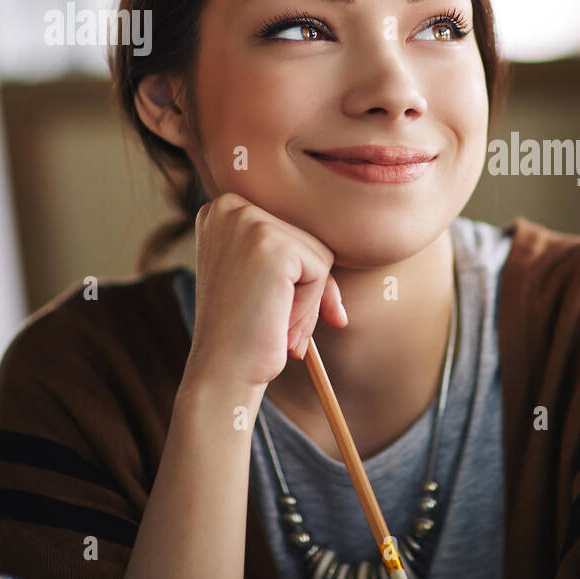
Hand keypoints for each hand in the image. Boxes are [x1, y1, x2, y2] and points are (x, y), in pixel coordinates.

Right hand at [185, 192, 346, 389]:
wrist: (223, 371)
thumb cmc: (246, 329)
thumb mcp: (267, 278)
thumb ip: (295, 251)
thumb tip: (356, 237)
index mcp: (223, 209)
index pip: (292, 230)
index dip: (295, 274)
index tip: (270, 303)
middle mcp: (230, 207)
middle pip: (308, 238)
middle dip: (303, 288)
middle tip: (272, 320)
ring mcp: (248, 222)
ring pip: (318, 254)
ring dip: (307, 299)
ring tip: (272, 322)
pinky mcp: (270, 243)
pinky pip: (321, 270)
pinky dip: (309, 304)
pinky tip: (277, 321)